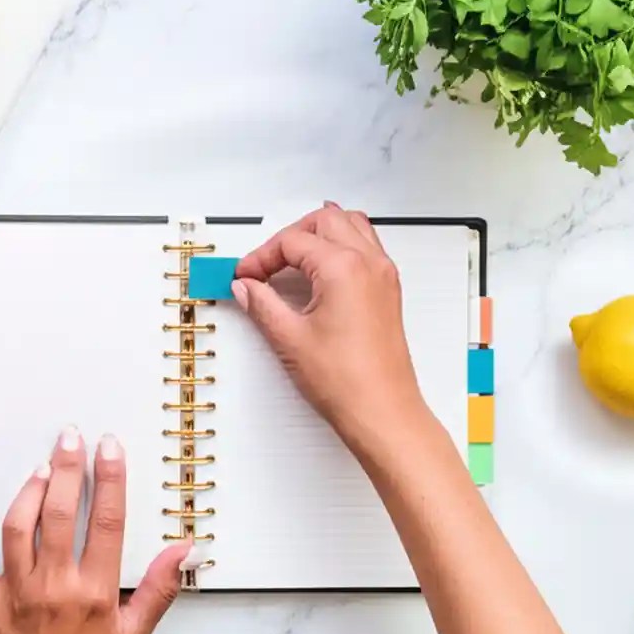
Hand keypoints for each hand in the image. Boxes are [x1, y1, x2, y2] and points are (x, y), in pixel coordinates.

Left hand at [0, 427, 192, 633]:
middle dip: (67, 467)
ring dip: (29, 491)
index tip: (110, 447)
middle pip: (60, 512)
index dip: (110, 478)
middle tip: (70, 437)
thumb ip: (159, 590)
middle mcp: (52, 587)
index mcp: (93, 593)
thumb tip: (183, 551)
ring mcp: (14, 592)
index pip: (107, 522)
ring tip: (42, 467)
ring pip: (17, 527)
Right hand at [232, 203, 433, 462]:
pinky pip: (366, 247)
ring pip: (351, 226)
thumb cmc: (348, 382)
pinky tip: (321, 272)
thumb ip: (262, 304)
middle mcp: (369, 263)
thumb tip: (247, 288)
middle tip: (265, 265)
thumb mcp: (289, 339)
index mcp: (344, 268)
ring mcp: (383, 275)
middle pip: (324, 221)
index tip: (245, 276)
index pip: (293, 241)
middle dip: (290, 237)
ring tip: (292, 258)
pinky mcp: (388, 291)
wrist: (382, 412)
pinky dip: (341, 246)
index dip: (262, 256)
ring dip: (319, 233)